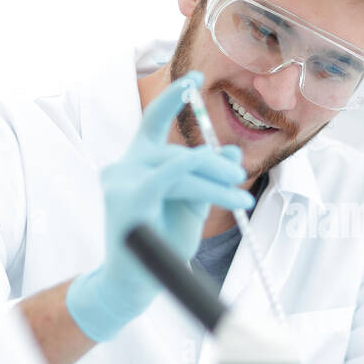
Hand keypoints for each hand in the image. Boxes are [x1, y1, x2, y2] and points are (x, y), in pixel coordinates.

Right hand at [66, 72, 252, 340]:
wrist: (133, 286)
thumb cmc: (159, 246)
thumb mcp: (190, 207)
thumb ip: (207, 178)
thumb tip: (231, 151)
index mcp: (135, 164)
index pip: (152, 122)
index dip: (174, 98)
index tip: (196, 77)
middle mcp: (123, 167)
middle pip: (179, 151)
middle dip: (215, 165)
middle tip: (241, 179)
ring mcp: (121, 182)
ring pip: (182, 166)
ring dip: (217, 182)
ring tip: (242, 198)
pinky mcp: (127, 199)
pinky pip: (172, 178)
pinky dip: (202, 181)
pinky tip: (228, 192)